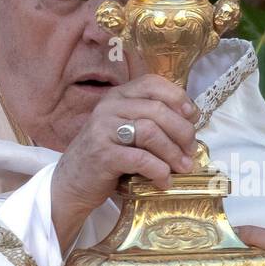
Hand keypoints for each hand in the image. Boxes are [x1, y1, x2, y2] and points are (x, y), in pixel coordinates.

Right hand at [50, 74, 197, 253]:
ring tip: (183, 167)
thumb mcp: (126, 129)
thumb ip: (149, 118)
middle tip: (191, 151)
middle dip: (182, 131)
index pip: (152, 83)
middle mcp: (109, 107)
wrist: (72, 182)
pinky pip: (141, 158)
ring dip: (173, 152)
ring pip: (151, 132)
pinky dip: (159, 171)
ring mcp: (103, 129)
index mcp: (118, 96)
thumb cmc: (107, 155)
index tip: (192, 117)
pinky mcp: (103, 155)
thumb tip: (190, 120)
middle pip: (157, 109)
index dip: (178, 97)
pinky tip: (164, 181)